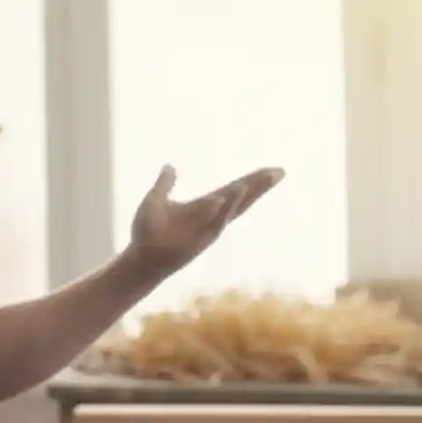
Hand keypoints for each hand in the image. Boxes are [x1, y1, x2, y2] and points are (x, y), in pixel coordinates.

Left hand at [129, 164, 283, 274]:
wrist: (141, 256)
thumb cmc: (147, 232)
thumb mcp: (156, 199)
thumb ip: (165, 183)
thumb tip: (170, 166)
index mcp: (204, 206)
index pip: (233, 189)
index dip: (252, 180)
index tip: (272, 170)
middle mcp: (212, 217)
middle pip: (242, 197)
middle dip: (260, 185)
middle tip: (280, 171)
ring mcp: (209, 228)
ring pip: (234, 208)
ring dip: (248, 192)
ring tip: (266, 176)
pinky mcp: (201, 239)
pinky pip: (215, 222)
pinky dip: (223, 208)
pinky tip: (229, 194)